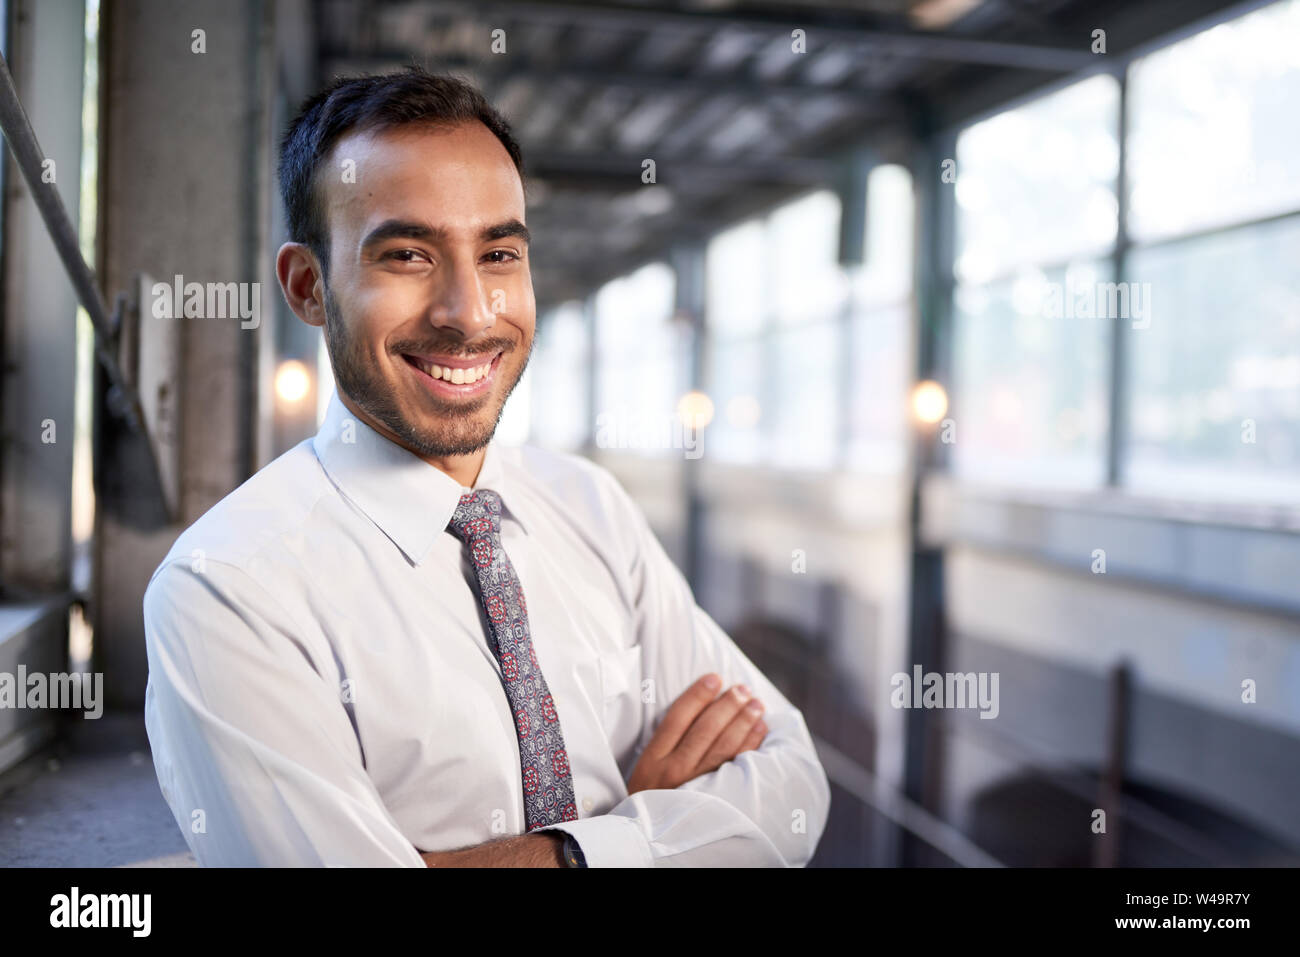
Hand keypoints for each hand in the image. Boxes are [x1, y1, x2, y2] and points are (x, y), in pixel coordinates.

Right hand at [626, 674, 767, 794]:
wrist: (649, 840)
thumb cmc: (651, 796)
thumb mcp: (645, 769)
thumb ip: (666, 743)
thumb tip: (700, 707)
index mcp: (652, 760)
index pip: (677, 718)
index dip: (697, 695)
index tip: (714, 678)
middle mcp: (673, 772)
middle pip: (705, 730)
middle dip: (727, 705)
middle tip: (743, 689)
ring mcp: (695, 787)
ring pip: (724, 747)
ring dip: (743, 721)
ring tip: (756, 704)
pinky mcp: (714, 801)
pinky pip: (737, 768)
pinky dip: (750, 745)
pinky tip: (760, 729)